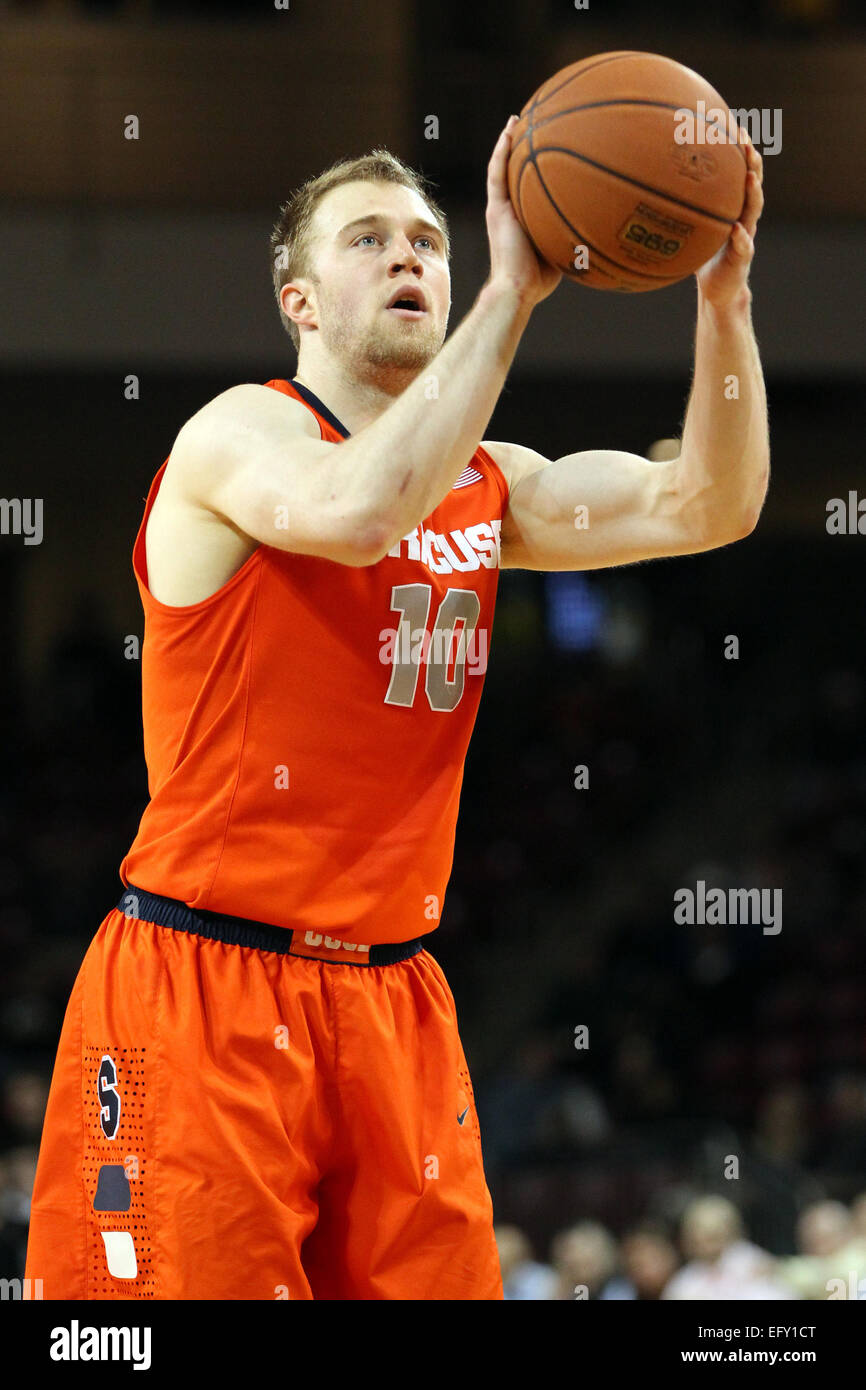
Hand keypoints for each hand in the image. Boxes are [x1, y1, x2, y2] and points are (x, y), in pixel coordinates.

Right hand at [485, 114, 562, 306]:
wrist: (519, 287)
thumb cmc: (541, 280)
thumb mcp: (562, 249)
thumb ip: (574, 233)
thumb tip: (603, 226)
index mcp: (521, 220)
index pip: (526, 189)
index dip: (534, 169)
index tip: (546, 150)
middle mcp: (508, 211)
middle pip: (513, 174)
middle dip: (521, 151)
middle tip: (531, 126)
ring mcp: (500, 209)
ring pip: (501, 169)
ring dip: (508, 143)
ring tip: (516, 120)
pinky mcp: (496, 210)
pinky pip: (497, 174)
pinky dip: (502, 151)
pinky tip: (510, 130)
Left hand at [696, 129, 763, 310]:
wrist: (718, 290)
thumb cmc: (702, 255)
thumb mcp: (689, 227)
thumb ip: (678, 208)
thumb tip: (648, 184)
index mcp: (732, 208)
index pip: (739, 173)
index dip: (739, 151)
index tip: (734, 125)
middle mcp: (743, 218)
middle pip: (752, 184)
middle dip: (752, 162)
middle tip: (746, 142)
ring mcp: (745, 237)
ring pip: (754, 211)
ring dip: (754, 193)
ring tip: (750, 177)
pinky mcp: (741, 260)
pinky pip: (744, 247)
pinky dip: (742, 238)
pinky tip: (737, 230)